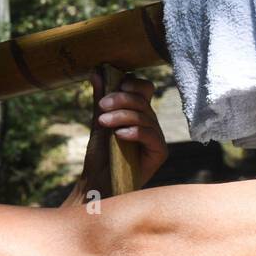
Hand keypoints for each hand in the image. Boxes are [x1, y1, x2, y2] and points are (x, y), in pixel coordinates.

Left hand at [65, 68, 167, 204]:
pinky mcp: (159, 153)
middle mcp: (150, 122)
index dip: (130, 83)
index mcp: (138, 112)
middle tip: (101, 106)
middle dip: (121, 99)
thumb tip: (96, 71)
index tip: (109, 87)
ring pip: (145, 116)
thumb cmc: (100, 156)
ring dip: (122, 116)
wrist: (97, 184)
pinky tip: (119, 135)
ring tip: (103, 122)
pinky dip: (134, 131)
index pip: (143, 88)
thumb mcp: (99, 122)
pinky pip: (151, 135)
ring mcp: (156, 137)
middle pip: (144, 99)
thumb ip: (101, 99)